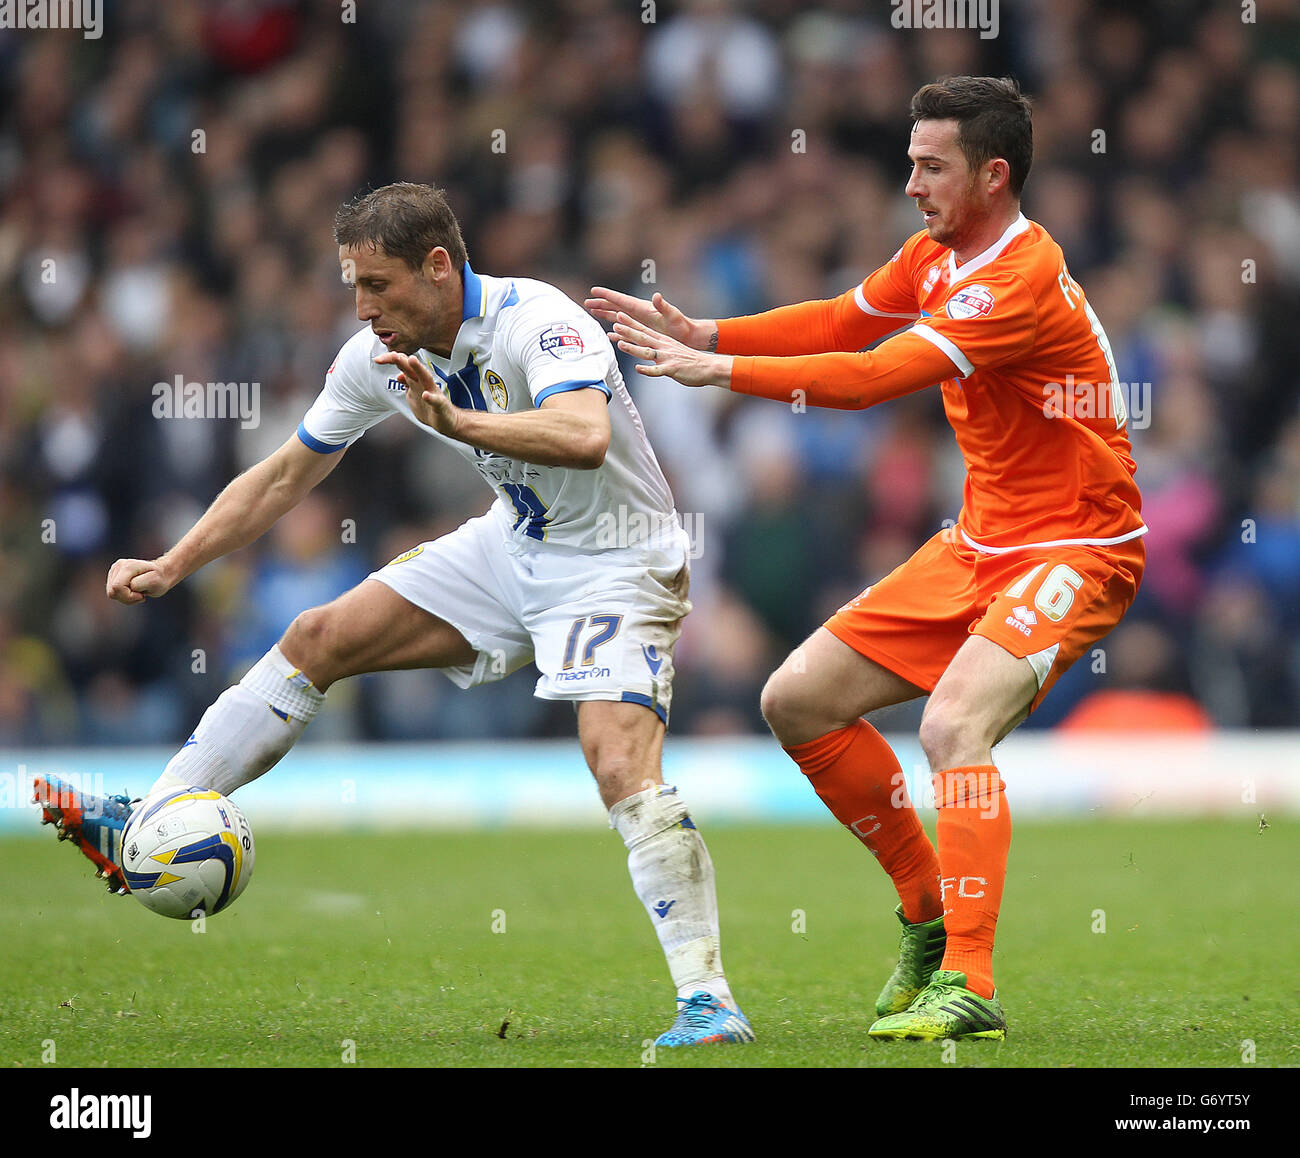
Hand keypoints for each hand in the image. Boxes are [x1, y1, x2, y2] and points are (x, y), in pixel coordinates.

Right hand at [106, 557, 175, 603]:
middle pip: (112, 592)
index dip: (129, 595)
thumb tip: (124, 586)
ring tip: (138, 593)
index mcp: (127, 566)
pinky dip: (124, 596)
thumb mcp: (154, 582)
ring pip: (111, 593)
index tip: (141, 594)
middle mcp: (118, 566)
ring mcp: (114, 570)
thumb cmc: (160, 579)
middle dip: (127, 598)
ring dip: (126, 598)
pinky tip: (134, 591)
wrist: (162, 574)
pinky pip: (113, 593)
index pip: (117, 587)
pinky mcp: (113, 575)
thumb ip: (137, 584)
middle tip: (141, 595)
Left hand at [375, 351, 462, 437]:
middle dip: (401, 360)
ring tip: (412, 360)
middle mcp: (424, 383)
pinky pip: (436, 401)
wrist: (446, 420)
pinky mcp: (440, 405)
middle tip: (392, 355)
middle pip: (412, 368)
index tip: (377, 359)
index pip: (403, 365)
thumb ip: (407, 382)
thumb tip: (398, 375)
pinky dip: (431, 398)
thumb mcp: (414, 393)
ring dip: (419, 369)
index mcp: (416, 380)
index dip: (391, 360)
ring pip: (426, 378)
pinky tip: (426, 395)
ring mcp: (433, 393)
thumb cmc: (429, 406)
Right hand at [585, 287, 713, 350]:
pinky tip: (609, 334)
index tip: (594, 290)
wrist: (688, 335)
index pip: (621, 300)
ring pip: (618, 317)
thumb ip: (663, 306)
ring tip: (592, 311)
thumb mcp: (672, 314)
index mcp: (643, 308)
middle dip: (602, 304)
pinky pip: (625, 330)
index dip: (607, 295)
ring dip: (605, 315)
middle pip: (616, 307)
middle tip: (587, 301)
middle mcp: (639, 313)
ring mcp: (640, 322)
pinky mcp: (643, 331)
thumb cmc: (681, 326)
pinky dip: (616, 331)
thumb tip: (656, 296)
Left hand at [612, 313, 731, 387]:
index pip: (644, 330)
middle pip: (643, 337)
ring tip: (620, 343)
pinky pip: (658, 370)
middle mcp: (664, 347)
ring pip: (647, 352)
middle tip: (616, 323)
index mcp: (663, 341)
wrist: (708, 367)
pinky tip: (638, 369)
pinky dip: (648, 370)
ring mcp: (667, 358)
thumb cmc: (689, 360)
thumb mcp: (672, 350)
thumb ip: (657, 349)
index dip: (631, 323)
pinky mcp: (672, 369)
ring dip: (634, 347)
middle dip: (628, 330)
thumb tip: (646, 348)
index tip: (619, 316)